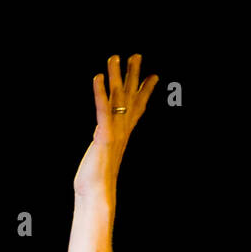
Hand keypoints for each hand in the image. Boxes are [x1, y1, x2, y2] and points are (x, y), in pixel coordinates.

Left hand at [73, 53, 157, 197]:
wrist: (97, 196)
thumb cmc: (97, 183)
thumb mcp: (104, 159)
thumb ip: (107, 147)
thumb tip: (106, 142)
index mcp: (123, 135)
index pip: (137, 109)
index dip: (145, 91)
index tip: (154, 76)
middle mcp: (122, 131)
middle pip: (130, 98)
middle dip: (134, 75)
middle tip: (137, 55)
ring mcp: (114, 132)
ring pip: (117, 99)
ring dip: (116, 76)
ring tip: (114, 56)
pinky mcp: (104, 136)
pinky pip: (102, 110)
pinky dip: (100, 93)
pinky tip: (97, 78)